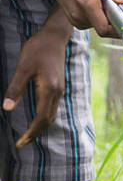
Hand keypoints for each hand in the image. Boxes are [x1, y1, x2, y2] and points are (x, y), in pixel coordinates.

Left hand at [3, 21, 73, 147]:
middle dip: (36, 133)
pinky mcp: (58, 86)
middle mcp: (57, 92)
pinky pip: (53, 108)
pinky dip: (45, 118)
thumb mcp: (22, 67)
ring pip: (52, 115)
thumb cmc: (37, 49)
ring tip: (29, 135)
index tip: (21, 142)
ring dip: (41, 127)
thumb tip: (6, 108)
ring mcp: (59, 90)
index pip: (41, 118)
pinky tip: (38, 119)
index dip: (31, 132)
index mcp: (48, 89)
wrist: (55, 37)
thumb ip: (15, 88)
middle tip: (22, 143)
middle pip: (48, 120)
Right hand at [43, 0, 122, 36]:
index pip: (105, 29)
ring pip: (103, 22)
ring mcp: (76, 20)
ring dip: (112, 9)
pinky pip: (96, 19)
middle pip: (107, 25)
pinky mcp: (77, 20)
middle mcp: (79, 16)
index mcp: (85, 4)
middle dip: (120, 12)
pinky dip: (104, 10)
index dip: (121, 28)